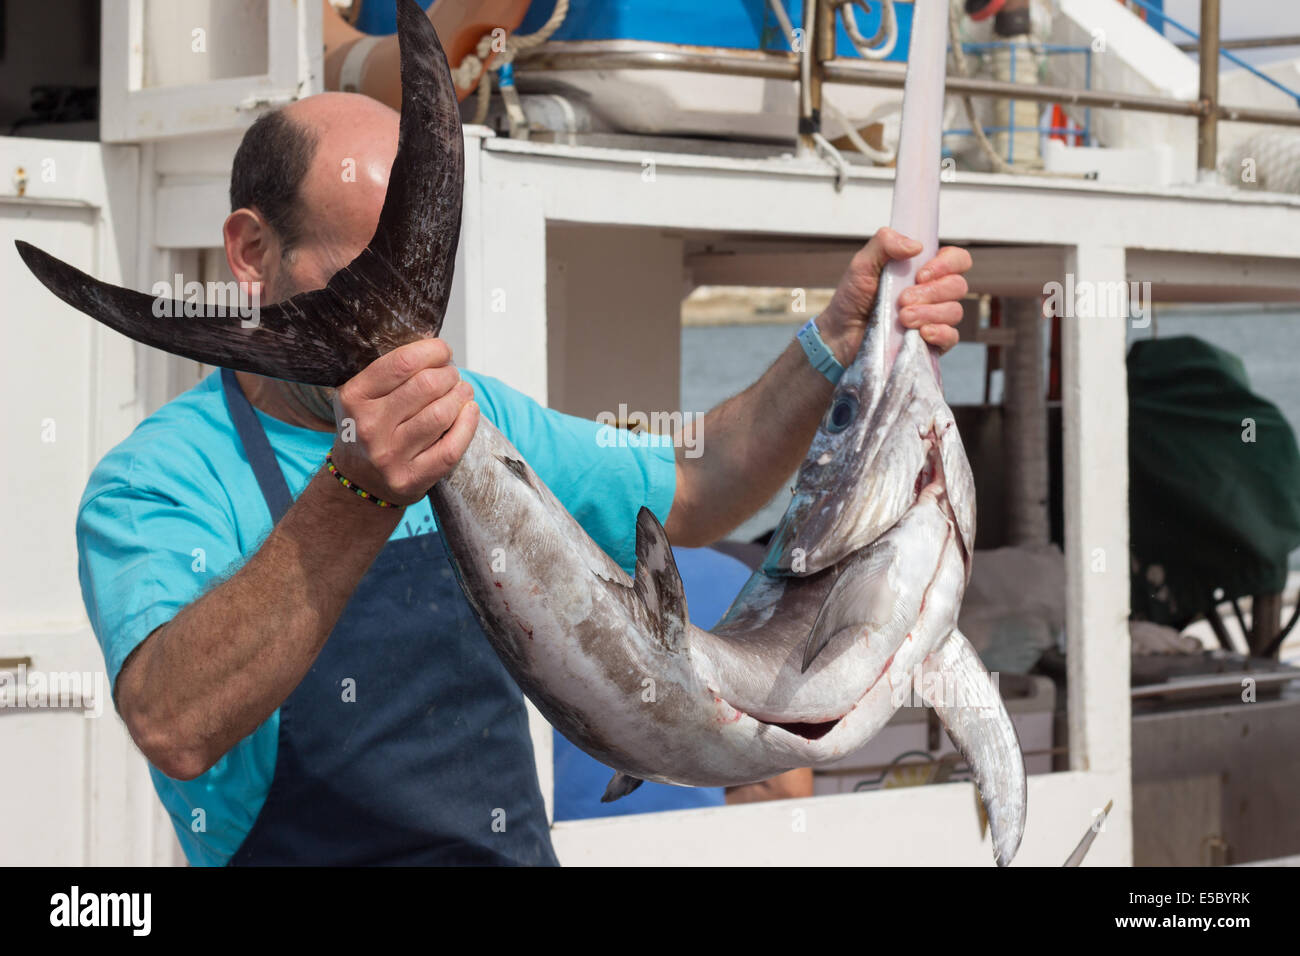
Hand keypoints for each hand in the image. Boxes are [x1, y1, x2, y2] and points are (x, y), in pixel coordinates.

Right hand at [329, 339, 479, 505]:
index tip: (443, 351)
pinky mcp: (411, 478)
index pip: (404, 362)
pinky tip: (469, 412)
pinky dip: (468, 424)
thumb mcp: (365, 395)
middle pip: (428, 385)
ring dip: (461, 396)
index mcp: (355, 397)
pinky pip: (451, 447)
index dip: (433, 351)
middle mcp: (369, 426)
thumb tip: (433, 342)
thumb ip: (393, 370)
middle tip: (452, 375)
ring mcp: (390, 456)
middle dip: (449, 374)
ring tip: (462, 392)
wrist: (360, 481)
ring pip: (442, 414)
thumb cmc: (370, 427)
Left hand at [819, 227, 971, 361]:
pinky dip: (940, 334)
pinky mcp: (931, 344)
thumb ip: (884, 243)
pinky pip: (952, 338)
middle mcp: (934, 293)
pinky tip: (922, 333)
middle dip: (931, 292)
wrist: (840, 335)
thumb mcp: (862, 265)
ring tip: (902, 318)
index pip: (957, 260)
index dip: (946, 264)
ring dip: (929, 313)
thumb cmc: (852, 298)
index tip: (920, 274)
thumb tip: (916, 246)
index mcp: (924, 270)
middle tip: (902, 300)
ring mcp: (935, 319)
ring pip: (954, 311)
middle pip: (958, 286)